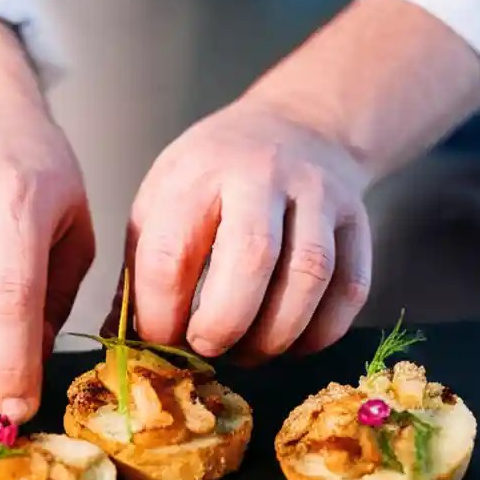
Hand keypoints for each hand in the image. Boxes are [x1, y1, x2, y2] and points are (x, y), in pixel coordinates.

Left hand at [116, 97, 372, 362]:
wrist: (297, 126)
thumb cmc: (216, 173)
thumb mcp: (162, 198)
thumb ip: (142, 268)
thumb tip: (121, 343)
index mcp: (198, 172)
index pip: (172, 251)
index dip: (161, 312)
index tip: (159, 338)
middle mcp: (263, 176)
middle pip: (252, 258)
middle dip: (224, 323)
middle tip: (207, 348)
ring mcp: (318, 196)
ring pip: (309, 276)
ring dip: (276, 334)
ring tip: (249, 352)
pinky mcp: (358, 221)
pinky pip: (350, 288)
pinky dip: (320, 332)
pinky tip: (291, 341)